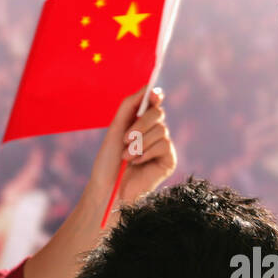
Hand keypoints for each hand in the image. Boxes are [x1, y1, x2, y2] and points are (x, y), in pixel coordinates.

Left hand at [84, 85, 176, 217]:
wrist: (108, 190)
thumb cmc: (108, 163)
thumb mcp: (116, 130)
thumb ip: (129, 106)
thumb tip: (148, 87)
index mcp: (141, 124)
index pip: (154, 103)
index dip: (155, 96)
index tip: (153, 95)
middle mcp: (154, 133)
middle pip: (158, 113)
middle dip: (140, 125)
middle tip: (125, 140)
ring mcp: (163, 147)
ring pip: (161, 129)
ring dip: (139, 143)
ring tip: (127, 157)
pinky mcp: (169, 160)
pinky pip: (164, 144)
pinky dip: (147, 152)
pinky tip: (136, 164)